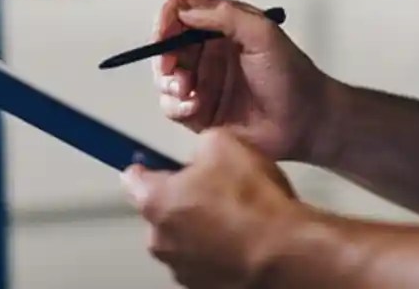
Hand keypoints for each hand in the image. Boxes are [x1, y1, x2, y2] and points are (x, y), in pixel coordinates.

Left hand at [122, 129, 301, 288]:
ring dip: (200, 228)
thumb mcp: (224, 143)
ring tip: (236, 216)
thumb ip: (201, 145)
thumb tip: (204, 151)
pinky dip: (218, 251)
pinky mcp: (204, 287)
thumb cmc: (251, 202)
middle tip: (213, 188)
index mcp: (154, 201)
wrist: (285, 254)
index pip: (132, 179)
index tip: (158, 163)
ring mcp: (182, 269)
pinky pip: (205, 261)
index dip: (147, 166)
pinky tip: (244, 239)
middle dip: (181, 199)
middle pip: (161, 211)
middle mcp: (160, 240)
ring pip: (183, 238)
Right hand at [151, 0, 341, 162]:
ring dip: (169, 84)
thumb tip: (185, 12)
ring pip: (164, 77)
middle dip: (163, 57)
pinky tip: (195, 108)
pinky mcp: (199, 112)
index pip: (179, 13)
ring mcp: (202, 82)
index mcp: (221, 27)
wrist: (307, 123)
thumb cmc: (293, 76)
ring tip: (189, 92)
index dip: (165, 21)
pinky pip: (171, 106)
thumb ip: (226, 16)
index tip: (164, 35)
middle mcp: (207, 52)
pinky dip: (176, 107)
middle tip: (172, 69)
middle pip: (164, 45)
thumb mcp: (264, 34)